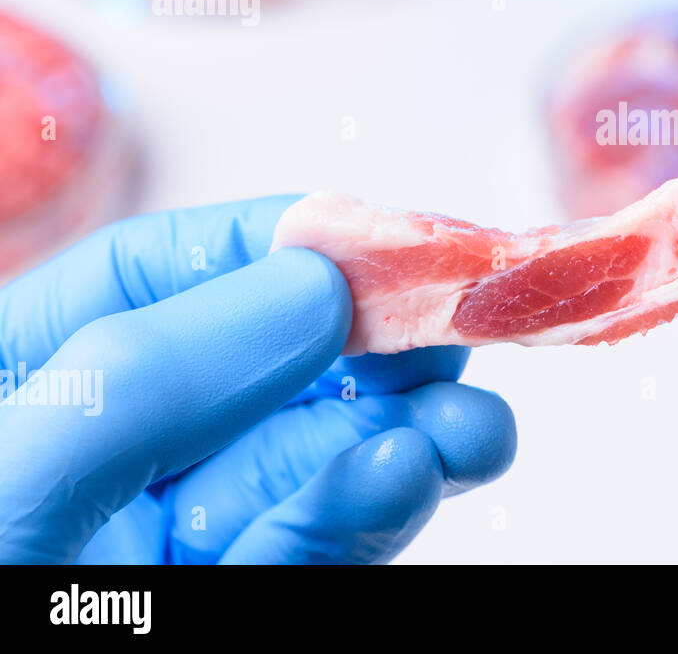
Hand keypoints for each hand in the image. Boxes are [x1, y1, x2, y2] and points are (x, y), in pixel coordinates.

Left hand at [0, 196, 515, 563]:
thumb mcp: (11, 492)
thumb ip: (142, 381)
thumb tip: (308, 283)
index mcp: (25, 392)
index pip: (154, 278)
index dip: (275, 240)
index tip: (383, 235)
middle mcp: (112, 458)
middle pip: (265, 362)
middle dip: (373, 340)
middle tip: (464, 327)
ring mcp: (179, 540)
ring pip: (313, 458)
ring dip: (408, 430)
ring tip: (475, 428)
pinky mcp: (237, 599)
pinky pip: (312, 547)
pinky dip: (368, 512)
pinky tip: (413, 474)